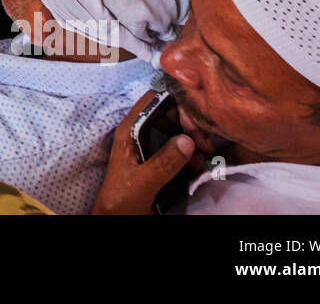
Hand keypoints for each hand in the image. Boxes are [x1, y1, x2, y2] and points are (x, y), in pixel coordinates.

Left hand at [92, 90, 194, 214]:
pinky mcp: (155, 159)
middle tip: (204, 146)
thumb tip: (187, 140)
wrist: (115, 218)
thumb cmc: (122, 198)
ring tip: (202, 159)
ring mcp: (147, 145)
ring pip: (174, 131)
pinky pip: (175, 147)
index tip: (194, 124)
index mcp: (129, 130)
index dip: (175, 105)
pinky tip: (197, 165)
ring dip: (192, 141)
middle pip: (168, 114)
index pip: (153, 100)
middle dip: (189, 126)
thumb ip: (164, 161)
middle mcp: (138, 132)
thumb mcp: (144, 181)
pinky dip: (189, 152)